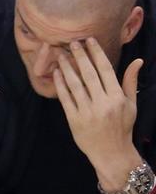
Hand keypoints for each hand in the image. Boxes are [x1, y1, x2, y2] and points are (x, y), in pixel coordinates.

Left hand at [53, 38, 144, 192]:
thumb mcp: (131, 104)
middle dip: (80, 56)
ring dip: (67, 67)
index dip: (97, 53)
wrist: (111, 153)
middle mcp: (103, 104)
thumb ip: (130, 81)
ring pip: (74, 84)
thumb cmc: (122, 126)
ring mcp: (87, 112)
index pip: (106, 70)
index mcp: (117, 98)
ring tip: (61, 55)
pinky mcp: (74, 119)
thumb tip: (138, 60)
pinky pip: (65, 98)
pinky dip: (60, 84)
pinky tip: (56, 73)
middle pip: (89, 74)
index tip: (89, 40)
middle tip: (72, 42)